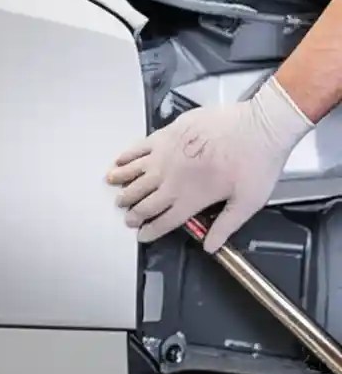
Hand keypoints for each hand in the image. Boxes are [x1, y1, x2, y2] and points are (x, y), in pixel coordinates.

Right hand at [107, 76, 312, 251]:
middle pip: (144, 201)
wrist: (258, 126)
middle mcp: (171, 181)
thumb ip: (226, 225)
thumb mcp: (249, 201)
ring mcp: (165, 157)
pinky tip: (119, 163)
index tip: (141, 235)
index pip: (163, 221)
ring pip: (135, 176)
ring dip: (123, 186)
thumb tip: (210, 247)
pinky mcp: (165, 137)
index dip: (149, 230)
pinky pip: (137, 149)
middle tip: (127, 216)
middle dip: (133, 212)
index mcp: (191, 199)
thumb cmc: (257, 163)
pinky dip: (126, 158)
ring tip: (115, 191)